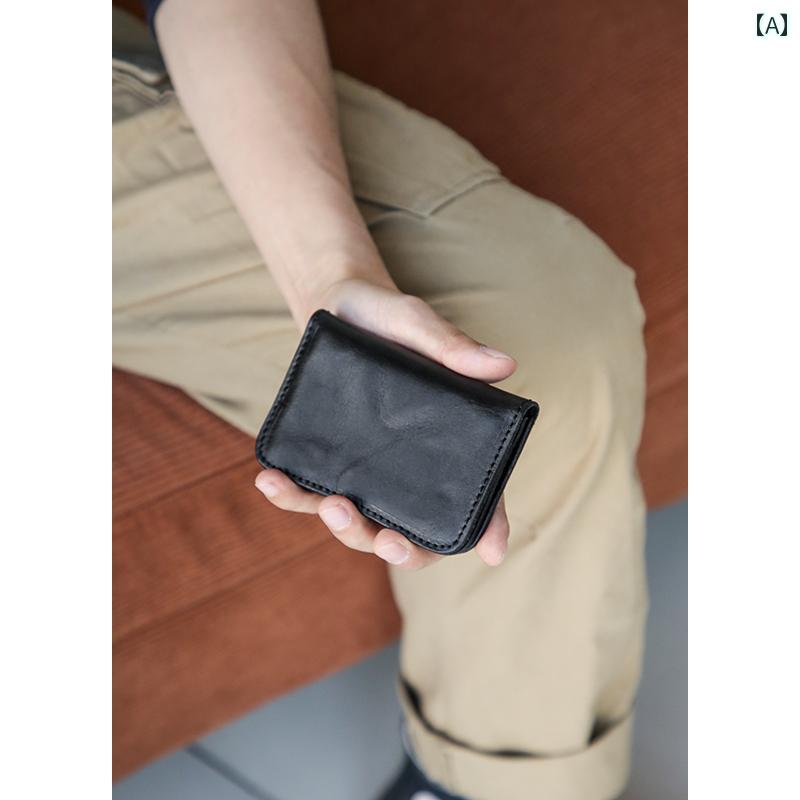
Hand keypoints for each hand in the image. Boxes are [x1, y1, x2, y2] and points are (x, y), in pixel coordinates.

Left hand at [255, 278, 517, 568]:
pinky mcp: (324, 463)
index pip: (475, 494)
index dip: (488, 525)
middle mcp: (407, 469)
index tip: (492, 552)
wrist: (335, 305)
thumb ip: (453, 346)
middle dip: (402, 549)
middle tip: (387, 539)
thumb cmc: (389, 318)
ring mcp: (364, 471)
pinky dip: (289, 495)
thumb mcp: (417, 325)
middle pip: (414, 531)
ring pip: (361, 525)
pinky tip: (269, 480)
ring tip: (331, 505)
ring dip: (347, 530)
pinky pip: (307, 492)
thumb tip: (503, 365)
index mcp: (445, 444)